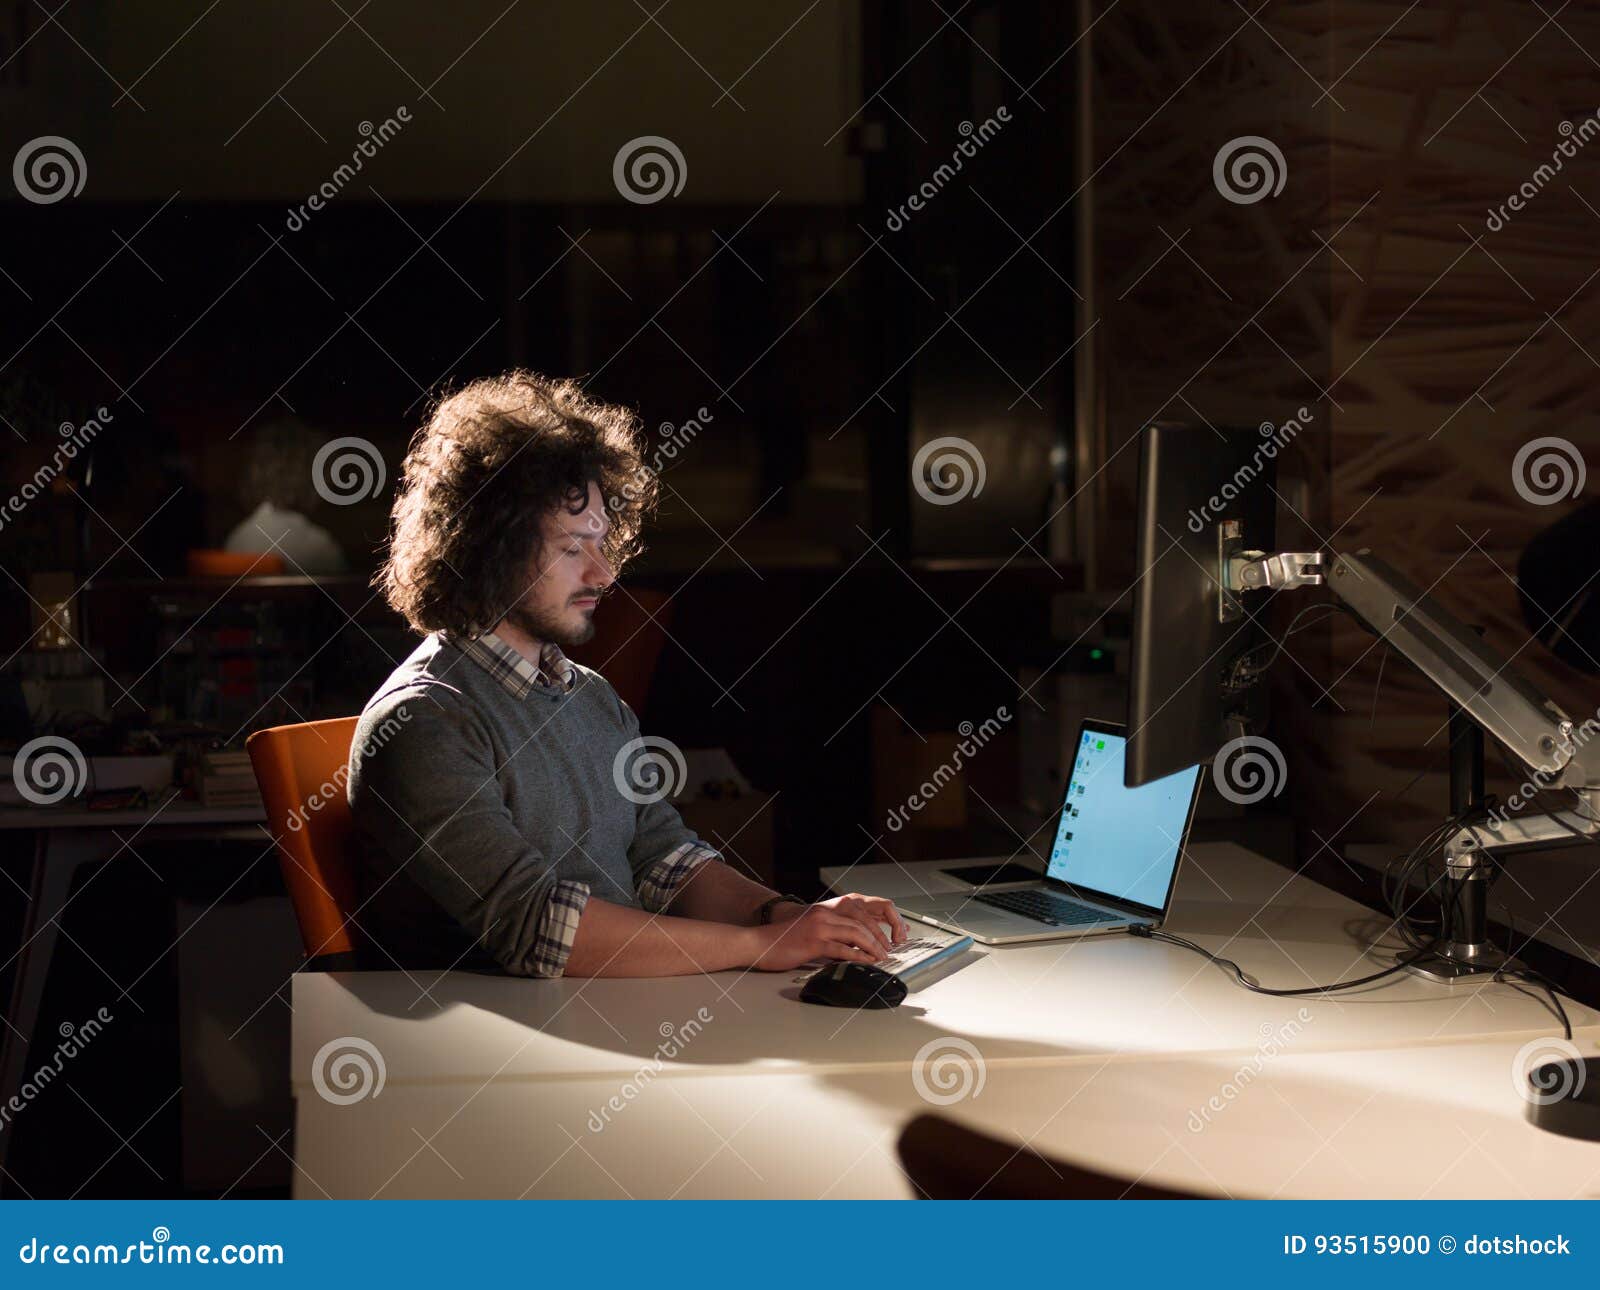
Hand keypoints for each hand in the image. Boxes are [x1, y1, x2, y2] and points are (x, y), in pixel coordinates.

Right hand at [744, 893, 908, 971]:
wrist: (759, 943)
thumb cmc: (782, 942)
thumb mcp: (810, 932)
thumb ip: (830, 935)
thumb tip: (853, 947)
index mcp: (824, 911)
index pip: (858, 914)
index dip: (875, 926)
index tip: (886, 938)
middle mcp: (823, 914)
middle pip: (861, 922)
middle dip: (879, 937)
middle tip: (889, 950)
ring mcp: (818, 927)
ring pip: (855, 933)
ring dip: (873, 947)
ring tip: (882, 957)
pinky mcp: (813, 942)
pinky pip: (842, 949)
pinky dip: (858, 956)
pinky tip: (866, 962)